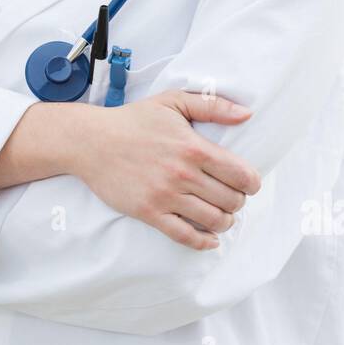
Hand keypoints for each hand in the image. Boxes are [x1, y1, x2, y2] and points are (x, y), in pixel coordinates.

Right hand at [74, 89, 261, 249]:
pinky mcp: (149, 212)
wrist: (91, 141)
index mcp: (193, 147)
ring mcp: (165, 196)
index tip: (249, 184)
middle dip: (238, 202)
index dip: (252, 182)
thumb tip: (247, 115)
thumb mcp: (173, 101)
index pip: (240, 174)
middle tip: (232, 198)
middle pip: (230, 200)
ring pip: (212, 220)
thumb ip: (212, 106)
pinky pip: (184, 235)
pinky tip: (210, 239)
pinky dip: (203, 242)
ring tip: (222, 215)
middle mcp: (183, 174)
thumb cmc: (133, 120)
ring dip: (224, 221)